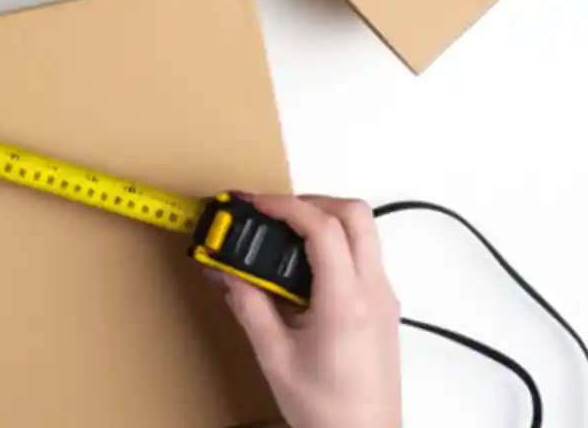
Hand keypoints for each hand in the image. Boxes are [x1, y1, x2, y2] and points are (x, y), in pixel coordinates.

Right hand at [210, 195, 401, 427]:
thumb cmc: (326, 410)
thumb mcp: (275, 357)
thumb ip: (248, 306)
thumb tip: (224, 270)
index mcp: (346, 303)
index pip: (323, 229)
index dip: (285, 206)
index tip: (254, 205)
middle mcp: (374, 292)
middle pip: (356, 214)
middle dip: (310, 201)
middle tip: (272, 212)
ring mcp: (384, 298)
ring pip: (363, 232)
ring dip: (322, 221)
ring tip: (279, 238)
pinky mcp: (382, 307)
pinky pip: (361, 256)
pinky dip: (331, 246)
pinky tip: (298, 270)